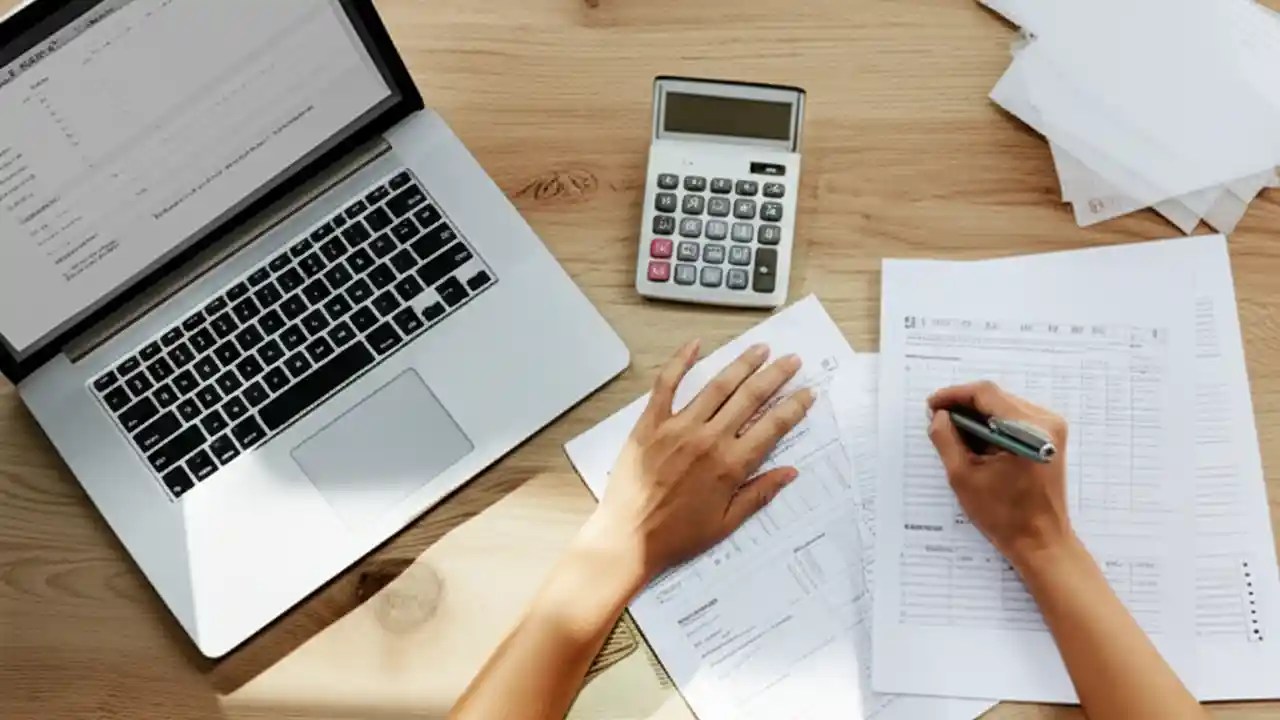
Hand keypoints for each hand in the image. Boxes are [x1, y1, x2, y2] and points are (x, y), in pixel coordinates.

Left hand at [582, 340, 815, 584]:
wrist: (628, 539)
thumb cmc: (677, 537)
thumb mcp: (727, 524)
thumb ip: (759, 494)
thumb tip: (790, 473)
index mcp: (730, 466)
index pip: (773, 426)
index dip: (794, 407)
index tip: (807, 393)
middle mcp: (708, 440)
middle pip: (751, 397)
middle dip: (775, 375)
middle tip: (791, 360)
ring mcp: (678, 428)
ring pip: (717, 386)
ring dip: (742, 364)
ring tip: (759, 349)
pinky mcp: (650, 424)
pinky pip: (666, 385)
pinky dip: (681, 362)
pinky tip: (696, 345)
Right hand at [927, 381, 1073, 572]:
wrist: (1042, 541)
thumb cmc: (1005, 516)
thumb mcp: (964, 476)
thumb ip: (946, 439)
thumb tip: (939, 415)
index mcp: (1028, 429)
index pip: (985, 394)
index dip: (954, 395)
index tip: (932, 405)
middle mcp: (1046, 422)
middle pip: (996, 398)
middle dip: (964, 406)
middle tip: (938, 420)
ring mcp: (1052, 429)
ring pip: (1004, 406)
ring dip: (978, 416)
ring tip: (954, 433)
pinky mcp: (1050, 438)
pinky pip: (1015, 419)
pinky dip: (993, 425)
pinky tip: (976, 442)